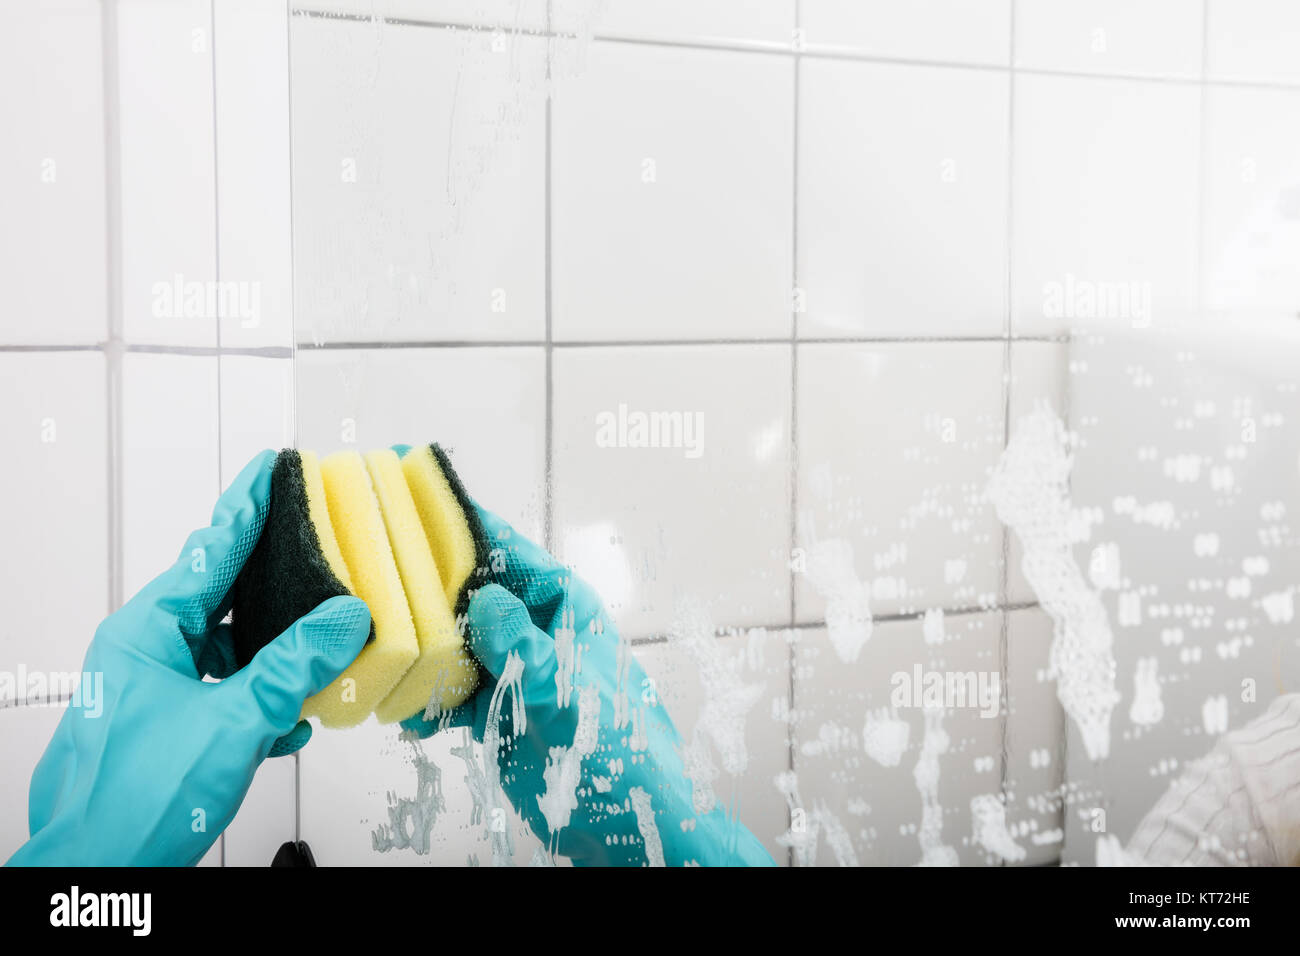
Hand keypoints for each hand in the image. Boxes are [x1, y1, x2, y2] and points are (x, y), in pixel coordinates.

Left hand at [6, 451, 370, 866]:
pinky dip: (260, 700)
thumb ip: (293, 666)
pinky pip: (222, 695)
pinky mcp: (166, 729)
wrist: (95, 873)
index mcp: (147, 632)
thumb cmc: (132, 800)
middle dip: (274, 583)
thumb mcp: (232, 721)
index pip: (209, 552)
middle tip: (312, 550)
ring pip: (226, 651)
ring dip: (274, 655)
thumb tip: (343, 618)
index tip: (269, 470)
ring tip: (320, 647)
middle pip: (220, 599)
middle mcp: (145, 653)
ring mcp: (153, 692)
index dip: (246, 509)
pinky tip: (292, 720)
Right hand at [402, 505, 774, 866]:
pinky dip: (430, 701)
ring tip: (386, 651)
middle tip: (384, 579)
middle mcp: (538, 635)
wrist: (623, 827)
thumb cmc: (623, 757)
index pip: (515, 555)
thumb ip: (526, 648)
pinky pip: (454, 694)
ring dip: (426, 651)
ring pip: (459, 644)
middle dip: (434, 591)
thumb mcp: (570, 696)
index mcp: (568, 613)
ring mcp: (517, 673)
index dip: (474, 528)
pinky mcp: (500, 713)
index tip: (429, 501)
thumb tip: (487, 601)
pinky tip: (409, 713)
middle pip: (477, 595)